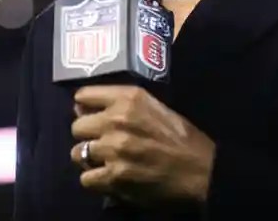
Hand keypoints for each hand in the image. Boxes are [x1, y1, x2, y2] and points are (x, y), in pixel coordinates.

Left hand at [70, 85, 215, 205]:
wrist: (201, 170)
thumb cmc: (182, 138)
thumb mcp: (154, 106)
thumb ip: (122, 104)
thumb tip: (86, 108)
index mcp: (128, 98)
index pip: (83, 95)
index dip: (84, 108)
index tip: (90, 115)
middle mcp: (116, 120)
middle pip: (76, 126)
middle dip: (87, 135)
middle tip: (101, 143)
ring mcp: (113, 149)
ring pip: (76, 153)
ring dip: (89, 159)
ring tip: (105, 162)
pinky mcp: (115, 176)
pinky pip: (86, 179)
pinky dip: (95, 181)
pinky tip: (109, 179)